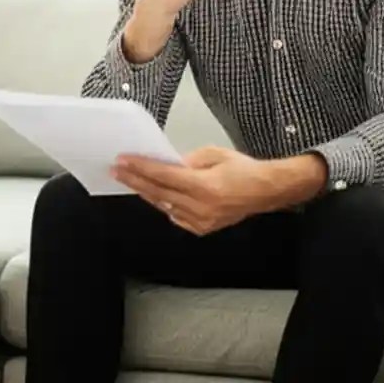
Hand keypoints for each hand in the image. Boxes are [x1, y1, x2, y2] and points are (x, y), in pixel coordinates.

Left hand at [110, 147, 280, 235]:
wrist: (266, 191)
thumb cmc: (244, 170)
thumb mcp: (214, 154)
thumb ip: (187, 160)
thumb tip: (166, 164)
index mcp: (204, 186)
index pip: (163, 176)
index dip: (141, 168)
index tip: (124, 161)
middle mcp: (201, 207)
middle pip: (158, 193)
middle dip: (135, 180)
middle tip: (117, 170)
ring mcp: (201, 221)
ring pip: (164, 206)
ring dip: (147, 192)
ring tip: (130, 180)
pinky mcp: (202, 228)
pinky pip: (175, 216)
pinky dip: (164, 205)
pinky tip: (155, 194)